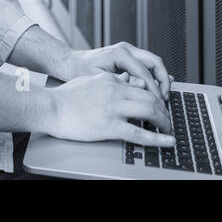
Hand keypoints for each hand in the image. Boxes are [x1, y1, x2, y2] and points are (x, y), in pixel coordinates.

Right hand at [47, 74, 174, 145]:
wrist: (51, 107)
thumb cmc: (66, 96)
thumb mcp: (92, 81)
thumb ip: (112, 81)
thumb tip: (128, 79)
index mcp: (111, 81)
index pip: (142, 85)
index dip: (156, 97)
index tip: (160, 106)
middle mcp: (116, 92)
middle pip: (151, 97)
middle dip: (164, 110)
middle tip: (168, 120)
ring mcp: (114, 108)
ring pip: (150, 111)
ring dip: (164, 122)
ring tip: (170, 130)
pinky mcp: (110, 126)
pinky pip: (139, 133)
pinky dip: (157, 139)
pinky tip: (167, 142)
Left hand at [63, 41, 171, 99]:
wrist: (71, 64)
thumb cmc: (80, 71)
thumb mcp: (98, 80)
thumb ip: (120, 83)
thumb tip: (142, 86)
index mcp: (119, 53)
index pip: (144, 72)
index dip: (153, 89)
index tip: (158, 105)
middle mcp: (127, 49)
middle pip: (155, 62)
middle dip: (163, 81)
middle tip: (165, 100)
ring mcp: (129, 52)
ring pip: (154, 63)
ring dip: (160, 79)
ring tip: (162, 98)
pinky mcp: (129, 58)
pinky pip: (148, 66)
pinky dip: (154, 77)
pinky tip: (158, 91)